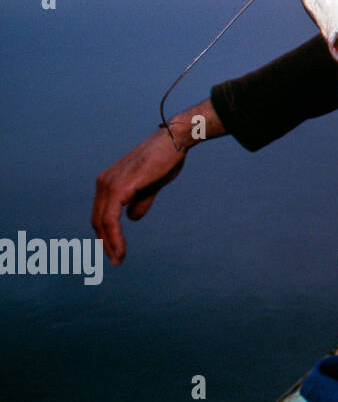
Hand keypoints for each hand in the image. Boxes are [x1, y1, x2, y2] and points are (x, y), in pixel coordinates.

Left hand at [92, 99, 222, 265]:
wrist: (176, 139)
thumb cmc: (167, 159)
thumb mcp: (152, 185)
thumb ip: (140, 201)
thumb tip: (132, 218)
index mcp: (109, 181)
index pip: (101, 213)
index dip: (106, 234)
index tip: (115, 251)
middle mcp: (104, 182)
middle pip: (97, 220)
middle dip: (105, 243)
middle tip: (115, 261)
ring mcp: (110, 184)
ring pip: (101, 222)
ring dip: (109, 244)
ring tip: (118, 260)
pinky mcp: (120, 187)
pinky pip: (110, 219)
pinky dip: (114, 237)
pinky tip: (120, 249)